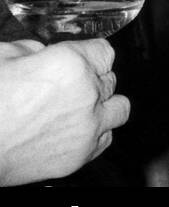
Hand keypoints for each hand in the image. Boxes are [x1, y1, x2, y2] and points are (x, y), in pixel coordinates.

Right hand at [0, 39, 129, 185]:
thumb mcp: (3, 57)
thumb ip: (30, 50)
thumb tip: (39, 52)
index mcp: (71, 65)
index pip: (105, 52)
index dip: (89, 55)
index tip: (79, 59)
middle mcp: (86, 95)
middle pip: (110, 79)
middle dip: (92, 80)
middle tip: (69, 86)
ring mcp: (87, 128)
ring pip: (118, 108)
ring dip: (102, 106)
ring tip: (80, 108)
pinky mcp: (79, 156)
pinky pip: (106, 139)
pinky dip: (96, 133)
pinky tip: (75, 130)